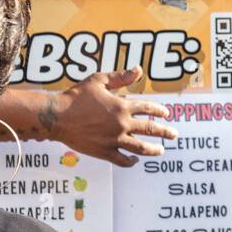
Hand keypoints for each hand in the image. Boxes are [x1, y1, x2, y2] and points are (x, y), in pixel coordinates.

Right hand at [51, 67, 177, 166]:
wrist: (57, 117)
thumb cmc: (76, 96)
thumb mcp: (99, 81)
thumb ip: (120, 77)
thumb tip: (138, 70)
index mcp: (122, 106)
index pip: (148, 108)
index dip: (159, 111)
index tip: (167, 113)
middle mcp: (122, 124)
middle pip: (150, 129)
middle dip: (165, 132)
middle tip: (175, 134)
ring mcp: (114, 139)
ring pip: (140, 147)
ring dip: (154, 149)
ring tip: (162, 150)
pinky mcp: (104, 152)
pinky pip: (122, 160)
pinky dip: (130, 162)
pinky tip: (135, 160)